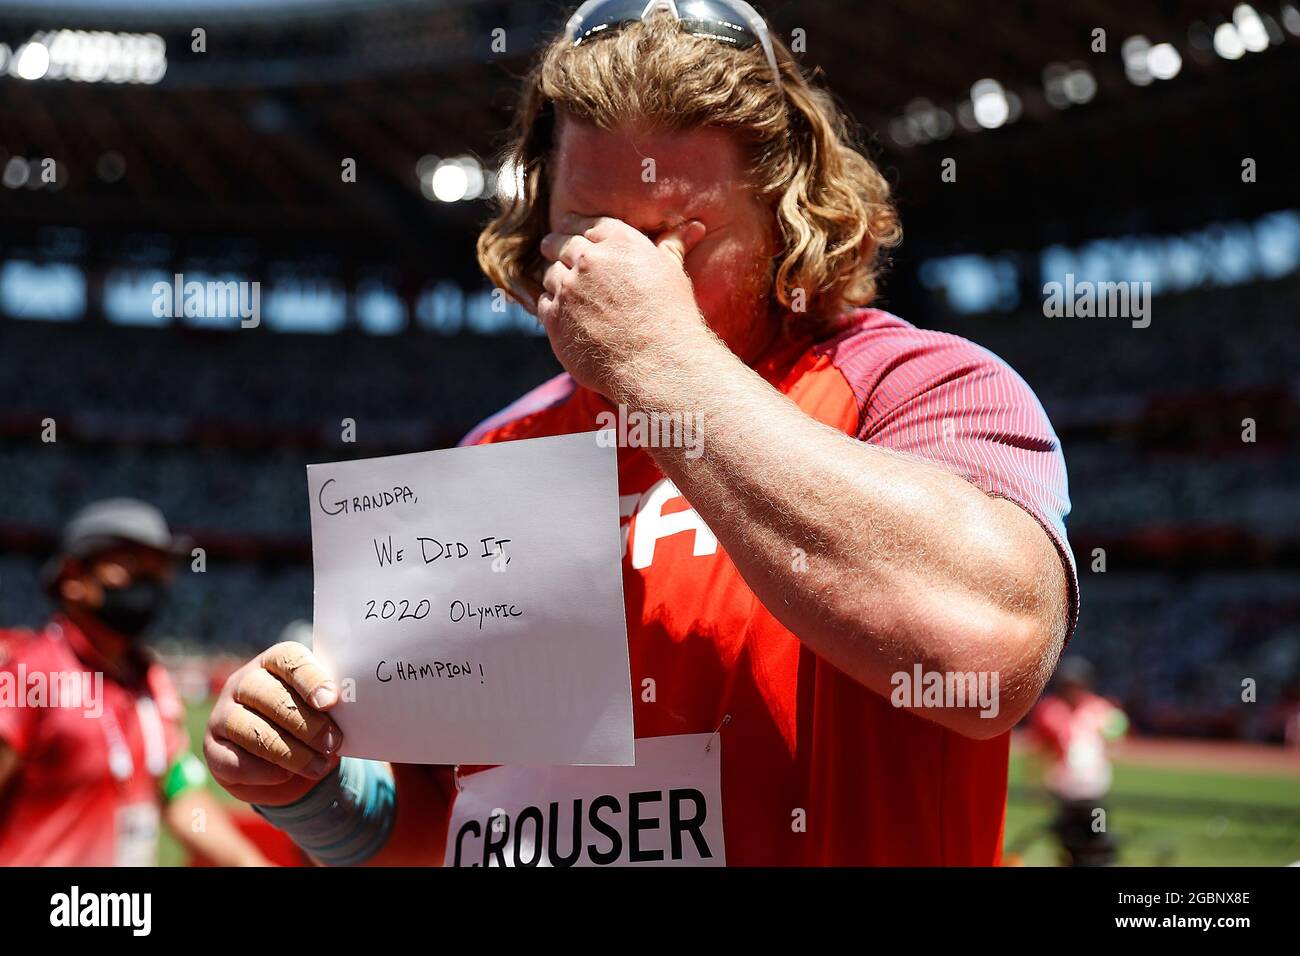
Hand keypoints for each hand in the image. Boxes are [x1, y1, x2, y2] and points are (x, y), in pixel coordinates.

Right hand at [204, 641, 342, 806]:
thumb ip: (331, 703)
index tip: (330, 701)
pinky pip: (236, 762)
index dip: (310, 679)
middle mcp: (242, 683)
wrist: (285, 761)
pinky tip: (287, 775)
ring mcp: (222, 715)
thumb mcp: (322, 708)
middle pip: (270, 696)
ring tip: (318, 765)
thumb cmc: (310, 722)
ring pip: (252, 731)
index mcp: (273, 663)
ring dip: (290, 752)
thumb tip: (348, 706)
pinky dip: (266, 772)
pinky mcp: (213, 749)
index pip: (288, 660)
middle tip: (332, 742)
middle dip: (305, 724)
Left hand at [538, 214, 707, 397]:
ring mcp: (568, 288)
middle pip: (561, 243)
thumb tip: (695, 225)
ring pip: (550, 273)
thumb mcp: (674, 274)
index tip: (576, 234)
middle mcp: (589, 259)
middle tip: (552, 247)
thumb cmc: (671, 318)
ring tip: (564, 287)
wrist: (657, 364)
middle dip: (557, 245)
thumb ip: (673, 245)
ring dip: (556, 278)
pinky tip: (564, 313)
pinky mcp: (554, 317)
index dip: (580, 229)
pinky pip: (543, 302)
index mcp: (619, 241)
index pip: (589, 224)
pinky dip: (551, 305)